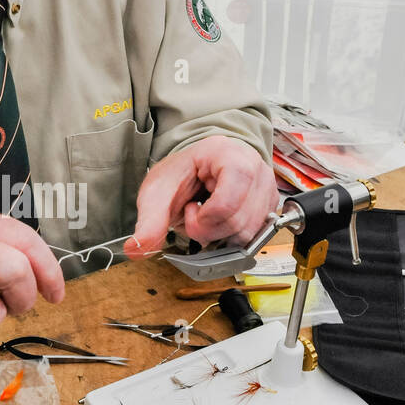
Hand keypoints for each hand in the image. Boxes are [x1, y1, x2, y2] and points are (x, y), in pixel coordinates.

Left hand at [126, 136, 276, 255]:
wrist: (198, 168)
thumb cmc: (182, 173)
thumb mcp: (158, 192)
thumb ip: (149, 222)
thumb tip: (134, 249)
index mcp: (229, 155)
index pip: (227, 201)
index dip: (205, 219)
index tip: (190, 209)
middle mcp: (256, 168)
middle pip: (238, 222)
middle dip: (208, 230)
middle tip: (194, 215)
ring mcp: (267, 188)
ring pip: (248, 234)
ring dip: (221, 236)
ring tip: (208, 216)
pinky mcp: (270, 206)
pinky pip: (255, 236)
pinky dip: (233, 237)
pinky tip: (221, 222)